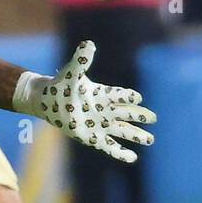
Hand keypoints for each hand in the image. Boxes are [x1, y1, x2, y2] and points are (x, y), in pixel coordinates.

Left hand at [13, 40, 155, 162]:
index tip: (136, 98)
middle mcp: (104, 110)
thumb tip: (88, 44)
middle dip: (139, 117)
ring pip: (122, 131)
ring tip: (150, 140)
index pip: (119, 95)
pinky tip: (132, 158)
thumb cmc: (61, 86)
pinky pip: (110, 146)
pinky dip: (120, 152)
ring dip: (136, 136)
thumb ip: (81, 60)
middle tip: (153, 118)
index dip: (127, 96)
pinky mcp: (93, 138)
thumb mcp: (72, 73)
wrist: (48, 101)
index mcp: (102, 94)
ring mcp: (100, 125)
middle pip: (126, 114)